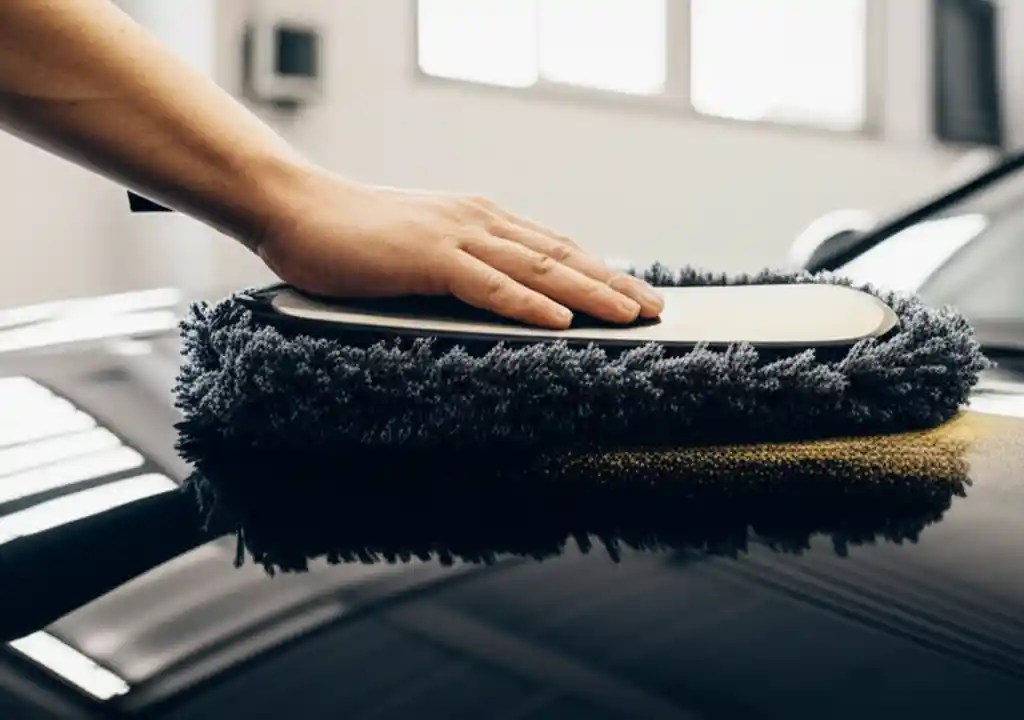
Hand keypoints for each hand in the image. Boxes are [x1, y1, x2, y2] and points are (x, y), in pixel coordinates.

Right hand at [252, 171, 662, 328]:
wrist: (296, 209)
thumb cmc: (355, 238)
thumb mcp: (426, 250)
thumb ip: (466, 268)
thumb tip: (506, 300)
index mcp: (483, 220)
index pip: (556, 249)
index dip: (602, 272)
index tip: (639, 295)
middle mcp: (481, 221)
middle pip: (561, 257)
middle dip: (614, 284)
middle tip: (657, 310)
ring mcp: (456, 236)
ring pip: (537, 269)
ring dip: (588, 293)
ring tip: (630, 314)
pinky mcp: (427, 257)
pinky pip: (487, 285)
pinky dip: (527, 304)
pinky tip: (559, 320)